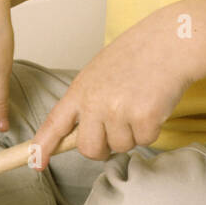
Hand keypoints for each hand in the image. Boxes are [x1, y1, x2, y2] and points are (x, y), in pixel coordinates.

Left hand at [29, 6, 195, 168]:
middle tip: (118, 126)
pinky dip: (152, 129)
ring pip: (120, 146)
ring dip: (133, 133)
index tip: (36, 162)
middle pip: (89, 149)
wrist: (170, 42)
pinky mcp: (144, 118)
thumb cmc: (138, 54)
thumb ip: (87, 100)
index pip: (55, 123)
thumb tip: (80, 132)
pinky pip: (145, 141)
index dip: (44, 145)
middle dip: (103, 147)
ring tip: (140, 102)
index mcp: (81, 89)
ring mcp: (119, 111)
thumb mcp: (100, 72)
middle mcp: (95, 102)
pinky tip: (154, 104)